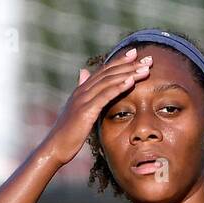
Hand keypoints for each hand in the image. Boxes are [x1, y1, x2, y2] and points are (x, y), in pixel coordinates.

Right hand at [39, 47, 151, 165]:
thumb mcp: (76, 108)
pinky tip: (131, 81)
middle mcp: (82, 91)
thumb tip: (83, 72)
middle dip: (129, 64)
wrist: (55, 147)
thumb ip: (82, 90)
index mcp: (82, 90)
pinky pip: (105, 96)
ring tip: (145, 69)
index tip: (135, 54)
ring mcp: (83, 99)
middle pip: (109, 72)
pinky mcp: (86, 111)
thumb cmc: (67, 132)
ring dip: (128, 73)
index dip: (120, 61)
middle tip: (148, 59)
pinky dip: (118, 87)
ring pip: (109, 81)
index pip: (104, 71)